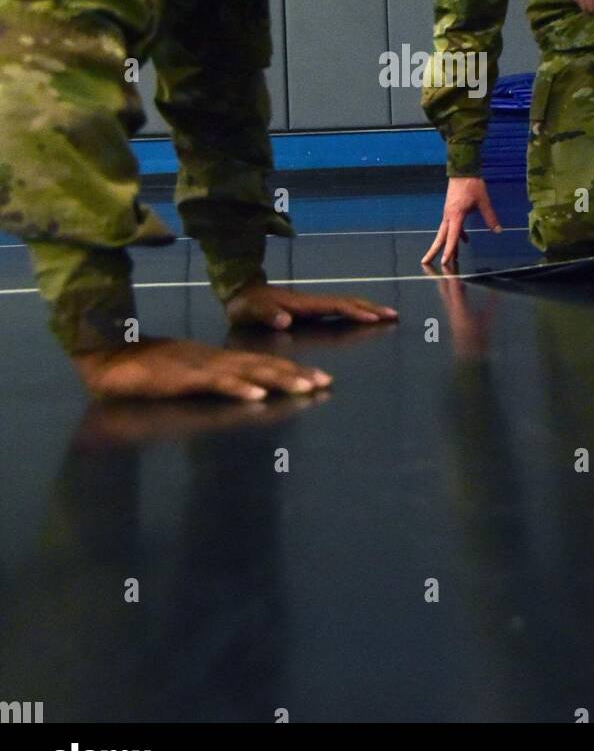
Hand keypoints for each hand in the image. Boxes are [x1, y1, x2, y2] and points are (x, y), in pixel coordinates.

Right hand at [74, 336, 332, 400]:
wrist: (110, 355)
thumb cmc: (146, 368)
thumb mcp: (186, 374)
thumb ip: (211, 380)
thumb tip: (239, 390)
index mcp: (217, 359)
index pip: (261, 363)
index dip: (291, 369)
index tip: (319, 379)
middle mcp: (215, 360)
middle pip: (262, 365)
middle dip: (296, 374)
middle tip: (325, 383)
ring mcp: (200, 368)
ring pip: (247, 373)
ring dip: (277, 379)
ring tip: (304, 388)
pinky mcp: (183, 379)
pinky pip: (215, 384)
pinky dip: (237, 388)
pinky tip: (256, 395)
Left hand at [225, 283, 398, 329]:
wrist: (240, 293)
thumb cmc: (246, 306)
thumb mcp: (251, 311)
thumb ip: (267, 314)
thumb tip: (285, 320)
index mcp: (303, 304)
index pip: (335, 306)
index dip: (355, 311)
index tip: (374, 318)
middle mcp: (312, 301)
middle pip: (347, 301)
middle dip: (371, 308)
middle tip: (394, 315)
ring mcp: (312, 304)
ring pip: (346, 303)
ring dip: (367, 307)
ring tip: (388, 315)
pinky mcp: (310, 308)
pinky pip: (339, 308)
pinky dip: (356, 310)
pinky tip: (363, 316)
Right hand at [421, 176, 501, 266]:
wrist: (462, 170)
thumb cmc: (472, 184)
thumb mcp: (483, 201)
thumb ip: (490, 217)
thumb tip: (498, 230)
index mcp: (456, 215)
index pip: (452, 236)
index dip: (449, 250)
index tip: (444, 262)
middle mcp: (449, 216)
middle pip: (440, 237)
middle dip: (433, 251)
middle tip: (425, 262)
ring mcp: (448, 214)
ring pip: (445, 233)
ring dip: (446, 246)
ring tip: (448, 260)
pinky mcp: (451, 211)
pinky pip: (452, 227)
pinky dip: (457, 235)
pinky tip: (465, 241)